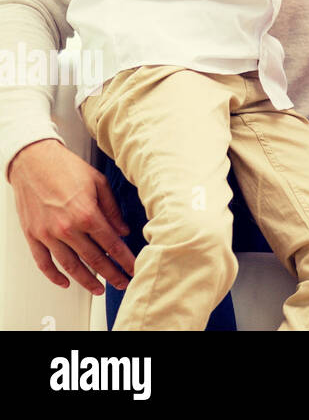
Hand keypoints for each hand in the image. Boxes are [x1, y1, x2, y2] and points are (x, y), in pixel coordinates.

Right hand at [9, 139, 134, 294]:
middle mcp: (67, 228)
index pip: (112, 244)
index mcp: (86, 214)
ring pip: (70, 266)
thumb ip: (112, 210)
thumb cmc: (66, 168)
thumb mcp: (99, 183)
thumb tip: (123, 230)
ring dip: (86, 280)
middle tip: (122, 282)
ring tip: (98, 288)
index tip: (133, 268)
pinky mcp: (33, 236)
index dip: (125, 259)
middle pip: (94, 259)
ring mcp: (48, 234)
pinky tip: (65, 282)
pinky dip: (54, 276)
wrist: (33, 161)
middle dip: (111, 274)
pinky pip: (44, 262)